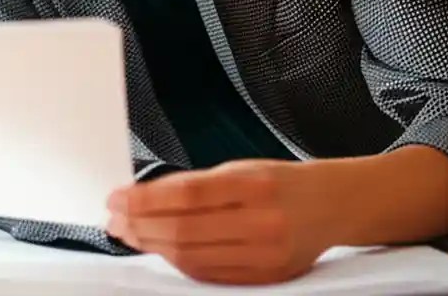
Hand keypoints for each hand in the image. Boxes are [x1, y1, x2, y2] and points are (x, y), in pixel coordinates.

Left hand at [106, 160, 335, 284]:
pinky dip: (178, 263)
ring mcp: (267, 255)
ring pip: (192, 258)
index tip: (115, 199)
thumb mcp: (239, 169)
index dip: (143, 201)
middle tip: (113, 220)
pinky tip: (160, 250)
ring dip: (152, 247)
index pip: (185, 196)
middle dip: (139, 227)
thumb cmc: (279, 184)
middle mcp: (264, 222)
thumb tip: (140, 199)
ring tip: (129, 235)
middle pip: (184, 232)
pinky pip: (209, 276)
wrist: (333, 206)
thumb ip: (193, 185)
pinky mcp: (267, 278)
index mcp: (254, 185)